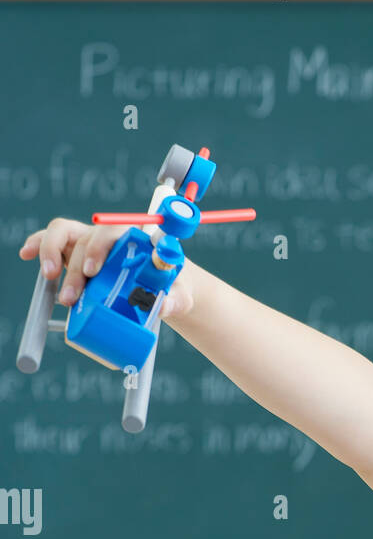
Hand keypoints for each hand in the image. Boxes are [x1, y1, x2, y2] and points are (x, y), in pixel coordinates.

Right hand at [18, 217, 194, 320]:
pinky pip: (54, 243)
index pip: (112, 231)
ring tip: (50, 278)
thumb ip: (176, 300)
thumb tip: (162, 307)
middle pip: (84, 238)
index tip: (93, 270)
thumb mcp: (181, 294)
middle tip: (71, 296)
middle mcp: (108, 237)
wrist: (166, 286)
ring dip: (51, 253)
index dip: (99, 247)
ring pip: (63, 233)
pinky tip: (26, 255)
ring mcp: (90, 243)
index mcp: (133, 238)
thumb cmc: (173, 285)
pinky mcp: (77, 254)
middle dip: (74, 267)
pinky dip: (38, 245)